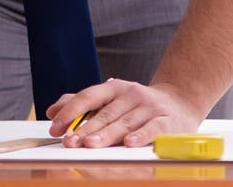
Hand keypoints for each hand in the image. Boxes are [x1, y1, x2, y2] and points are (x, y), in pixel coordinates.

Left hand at [46, 78, 202, 147]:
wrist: (179, 102)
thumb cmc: (138, 105)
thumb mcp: (112, 99)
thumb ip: (83, 104)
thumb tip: (53, 111)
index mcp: (114, 87)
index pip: (89, 96)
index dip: (71, 111)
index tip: (56, 127)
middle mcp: (131, 94)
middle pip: (105, 113)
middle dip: (85, 128)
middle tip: (71, 142)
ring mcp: (149, 106)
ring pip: (124, 122)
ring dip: (106, 134)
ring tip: (90, 145)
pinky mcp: (166, 120)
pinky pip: (151, 128)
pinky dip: (140, 136)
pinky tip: (129, 143)